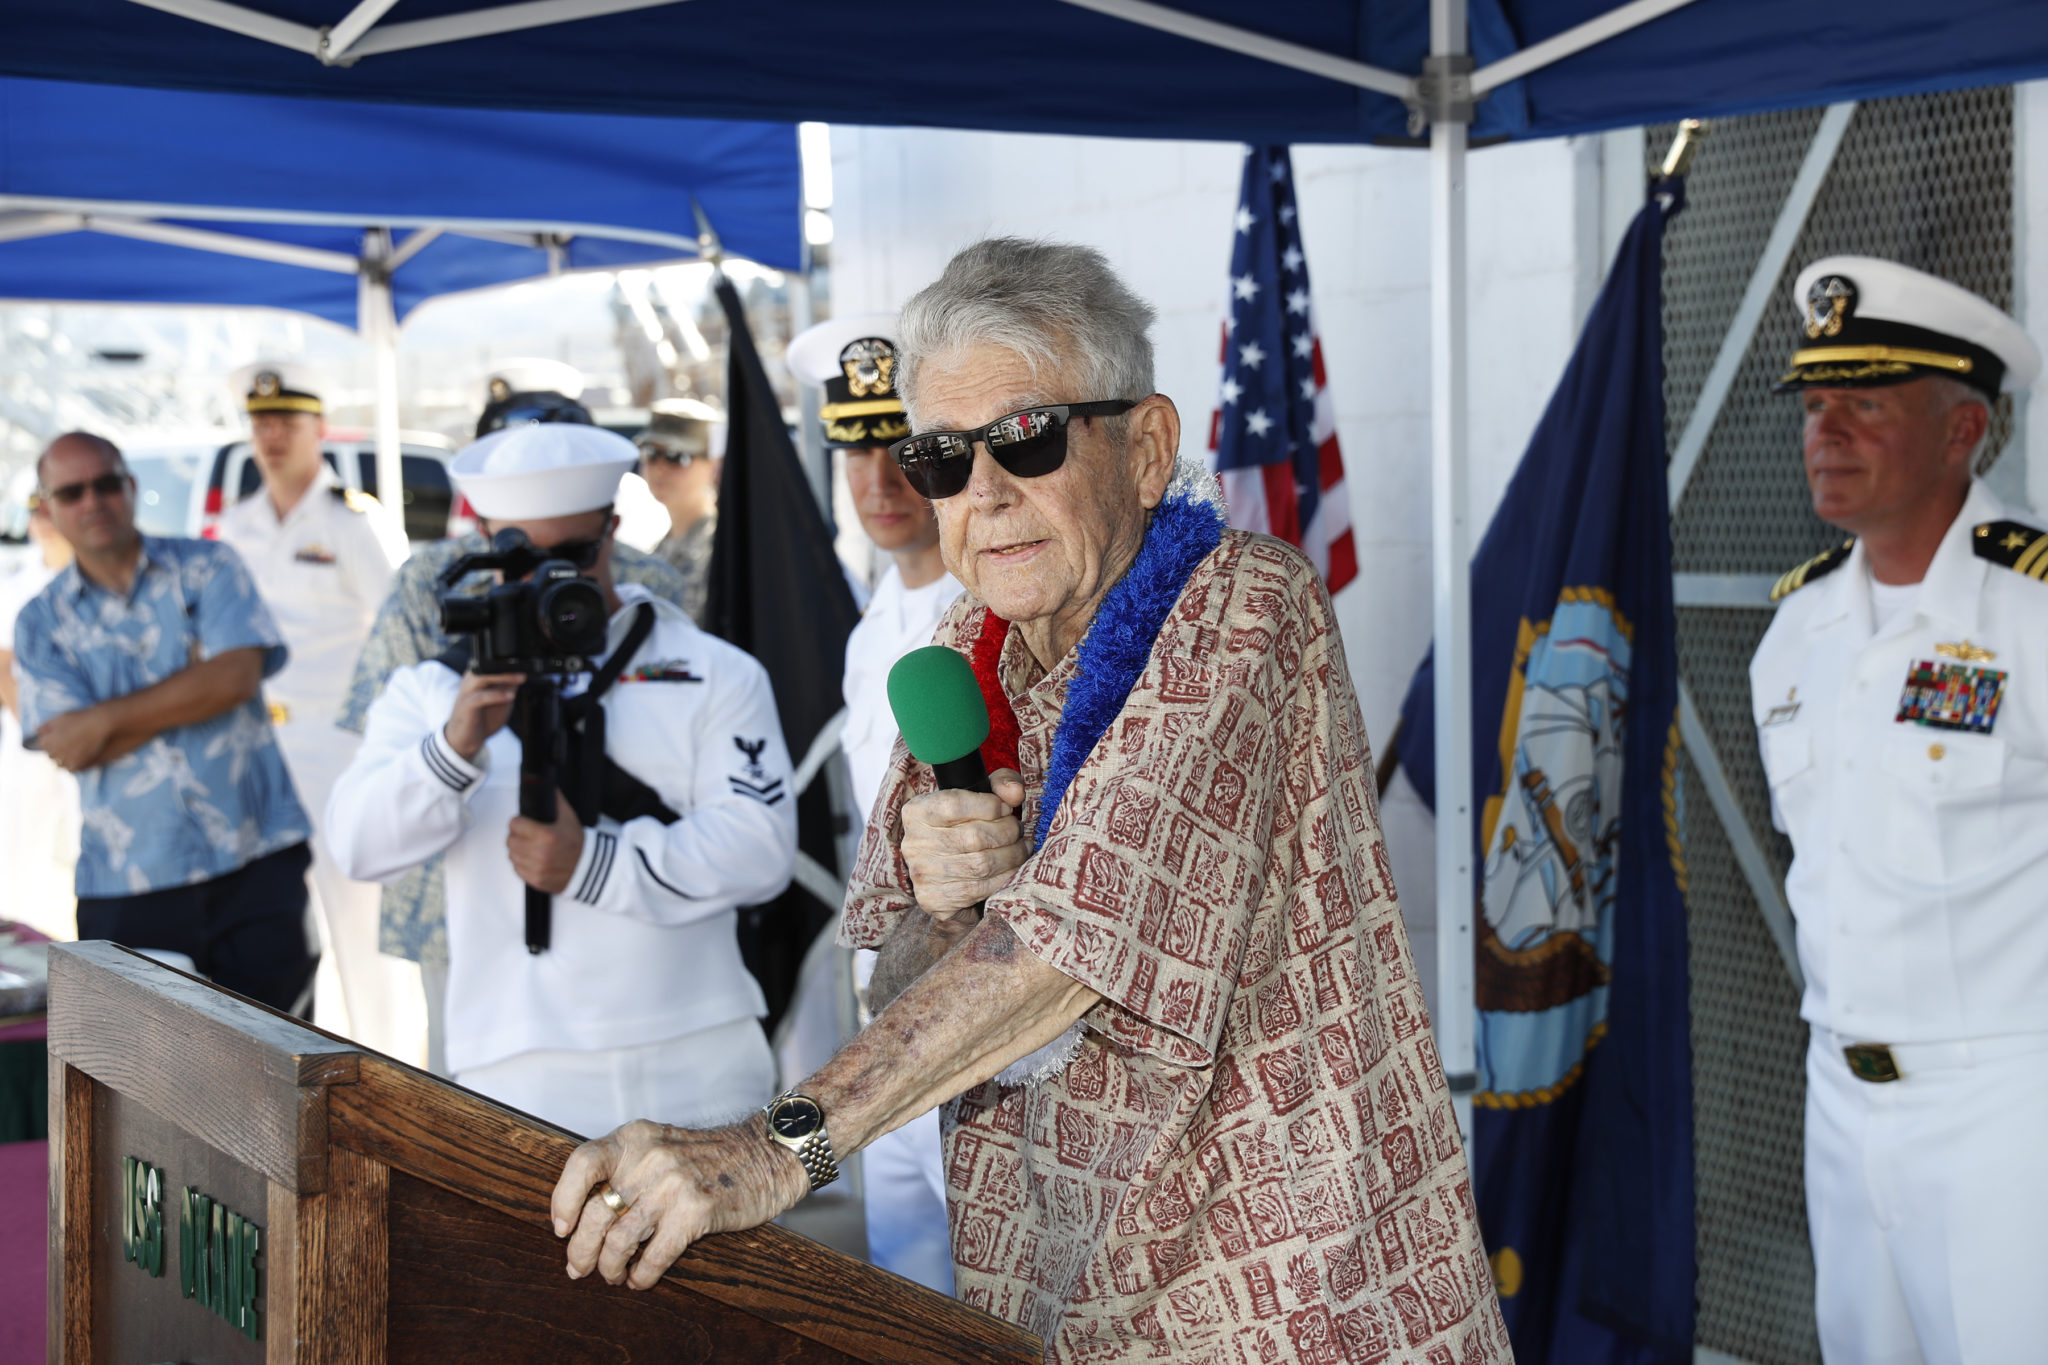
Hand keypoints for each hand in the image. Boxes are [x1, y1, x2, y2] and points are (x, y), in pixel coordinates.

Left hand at [36, 706, 113, 772]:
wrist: (99, 724)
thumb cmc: (78, 719)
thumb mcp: (59, 719)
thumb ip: (45, 727)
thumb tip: (37, 732)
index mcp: (46, 742)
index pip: (42, 745)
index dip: (51, 740)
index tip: (59, 737)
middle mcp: (53, 753)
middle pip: (51, 755)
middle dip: (57, 750)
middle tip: (69, 743)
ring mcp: (65, 760)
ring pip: (60, 764)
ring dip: (64, 759)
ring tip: (75, 750)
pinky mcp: (77, 765)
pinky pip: (70, 769)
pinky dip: (73, 764)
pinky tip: (80, 756)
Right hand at [443, 669, 524, 760]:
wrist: (466, 739)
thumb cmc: (483, 718)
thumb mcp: (501, 701)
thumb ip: (509, 688)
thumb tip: (522, 674)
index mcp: (478, 676)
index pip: (493, 664)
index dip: (509, 663)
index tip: (527, 664)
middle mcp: (471, 681)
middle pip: (487, 666)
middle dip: (507, 666)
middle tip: (524, 670)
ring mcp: (467, 692)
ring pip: (482, 677)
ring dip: (503, 677)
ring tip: (520, 679)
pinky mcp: (466, 705)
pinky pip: (480, 697)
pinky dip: (496, 696)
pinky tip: (509, 697)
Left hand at [508, 790, 583, 894]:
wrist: (589, 867)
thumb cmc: (578, 843)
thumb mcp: (568, 817)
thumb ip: (554, 800)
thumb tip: (545, 784)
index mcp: (545, 835)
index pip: (514, 824)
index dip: (519, 822)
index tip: (524, 823)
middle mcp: (539, 853)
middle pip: (510, 840)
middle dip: (517, 836)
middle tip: (527, 836)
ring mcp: (536, 868)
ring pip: (512, 855)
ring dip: (519, 850)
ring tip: (531, 848)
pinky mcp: (535, 880)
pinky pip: (517, 869)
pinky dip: (523, 864)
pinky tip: (533, 859)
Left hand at [551, 1117, 809, 1288]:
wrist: (768, 1154)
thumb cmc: (712, 1157)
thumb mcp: (662, 1145)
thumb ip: (627, 1166)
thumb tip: (584, 1215)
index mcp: (636, 1138)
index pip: (582, 1163)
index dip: (563, 1199)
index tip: (561, 1226)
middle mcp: (650, 1158)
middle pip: (595, 1213)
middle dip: (581, 1250)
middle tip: (578, 1267)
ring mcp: (673, 1185)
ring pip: (619, 1240)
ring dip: (609, 1267)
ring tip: (612, 1275)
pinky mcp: (696, 1212)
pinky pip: (654, 1256)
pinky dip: (642, 1275)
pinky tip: (640, 1279)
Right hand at [900, 767, 1027, 925]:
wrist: (943, 875)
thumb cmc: (962, 829)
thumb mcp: (976, 798)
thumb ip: (999, 784)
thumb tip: (1015, 792)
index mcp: (917, 812)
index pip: (955, 803)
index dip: (989, 805)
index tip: (1005, 808)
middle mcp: (915, 843)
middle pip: (974, 836)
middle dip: (1007, 832)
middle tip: (1017, 831)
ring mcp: (924, 874)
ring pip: (982, 864)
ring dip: (1012, 855)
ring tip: (1020, 848)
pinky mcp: (936, 899)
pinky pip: (982, 888)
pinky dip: (1005, 877)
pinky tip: (1012, 868)